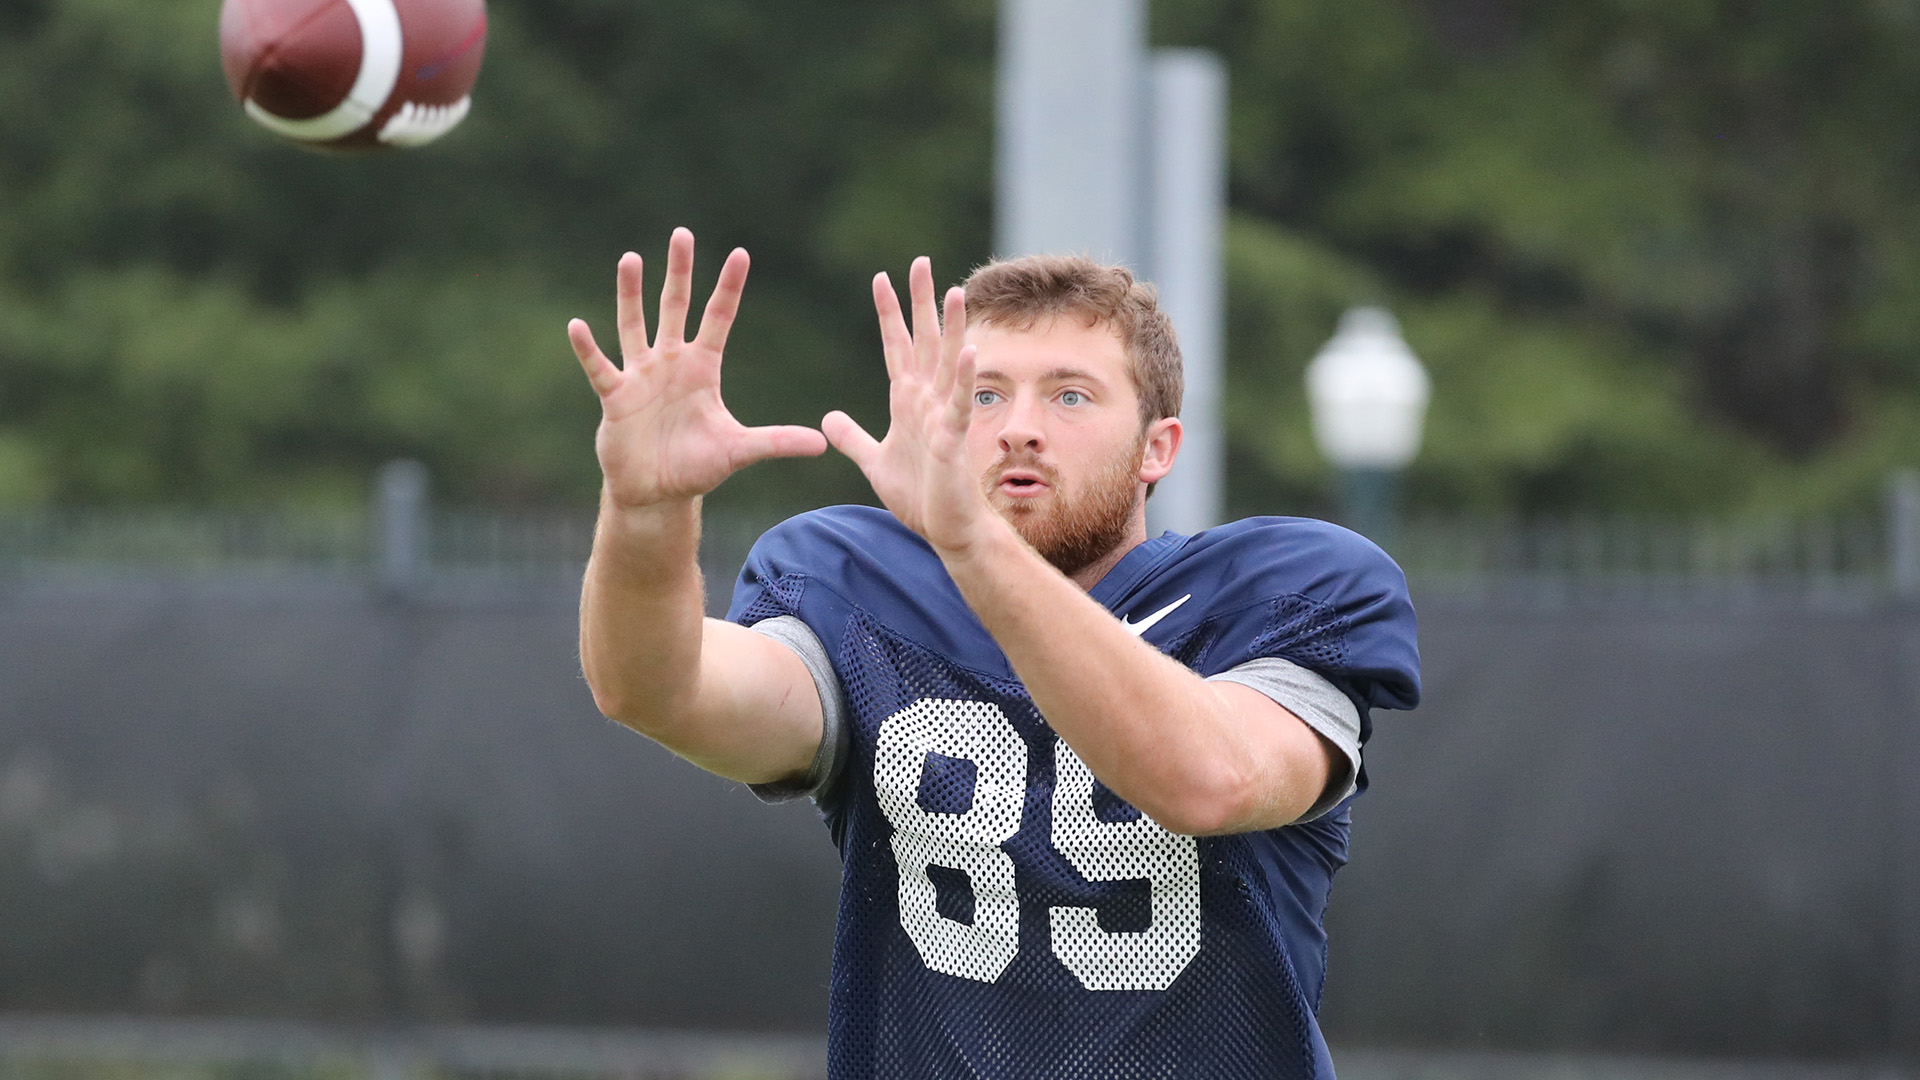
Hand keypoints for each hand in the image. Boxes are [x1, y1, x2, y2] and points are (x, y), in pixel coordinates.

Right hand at [569, 228, 826, 510]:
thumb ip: (776, 442)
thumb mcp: (739, 452)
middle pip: (675, 307)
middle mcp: (670, 363)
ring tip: (630, 258)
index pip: (718, 318)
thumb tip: (822, 445)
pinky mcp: (615, 397)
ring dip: (631, 294)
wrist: (656, 492)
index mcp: (702, 368)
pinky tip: (577, 325)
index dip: (728, 288)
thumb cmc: (696, 466)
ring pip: (634, 325)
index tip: (740, 253)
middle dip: (680, 272)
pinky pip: (599, 367)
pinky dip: (588, 349)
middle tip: (683, 233)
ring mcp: (640, 376)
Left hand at [823, 257, 995, 555]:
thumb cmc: (919, 496)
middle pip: (924, 341)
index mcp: (908, 402)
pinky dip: (963, 379)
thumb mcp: (874, 462)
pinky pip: (959, 404)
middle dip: (921, 302)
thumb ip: (853, 438)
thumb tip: (828, 418)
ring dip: (951, 328)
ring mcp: (944, 417)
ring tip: (954, 291)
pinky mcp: (953, 440)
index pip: (897, 347)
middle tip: (920, 262)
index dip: (889, 313)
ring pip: (947, 363)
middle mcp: (928, 401)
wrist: (944, 530)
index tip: (880, 277)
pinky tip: (969, 351)